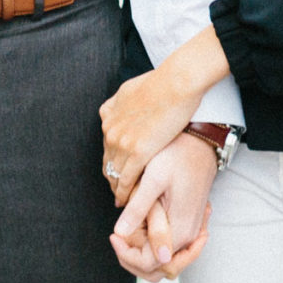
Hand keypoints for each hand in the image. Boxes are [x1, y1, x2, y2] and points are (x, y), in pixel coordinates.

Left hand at [98, 25, 228, 202]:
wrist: (176, 82)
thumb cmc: (161, 82)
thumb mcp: (130, 88)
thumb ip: (120, 102)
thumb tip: (116, 107)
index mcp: (109, 116)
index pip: (106, 146)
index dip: (112, 160)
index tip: (118, 171)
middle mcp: (111, 130)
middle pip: (108, 162)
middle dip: (112, 177)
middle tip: (119, 191)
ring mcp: (122, 142)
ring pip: (114, 173)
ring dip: (118, 188)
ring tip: (124, 199)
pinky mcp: (138, 152)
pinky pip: (126, 180)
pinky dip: (125, 192)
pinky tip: (128, 200)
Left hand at [110, 135, 216, 282]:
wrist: (200, 143)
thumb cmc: (176, 155)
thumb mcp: (153, 179)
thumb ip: (137, 209)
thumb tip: (119, 234)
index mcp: (180, 230)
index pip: (151, 264)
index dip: (126, 255)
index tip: (113, 235)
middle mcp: (189, 237)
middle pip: (159, 270)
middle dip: (133, 260)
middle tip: (117, 237)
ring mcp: (192, 232)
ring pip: (165, 263)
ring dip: (143, 255)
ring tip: (127, 232)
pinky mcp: (190, 224)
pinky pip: (171, 249)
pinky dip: (153, 247)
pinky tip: (141, 229)